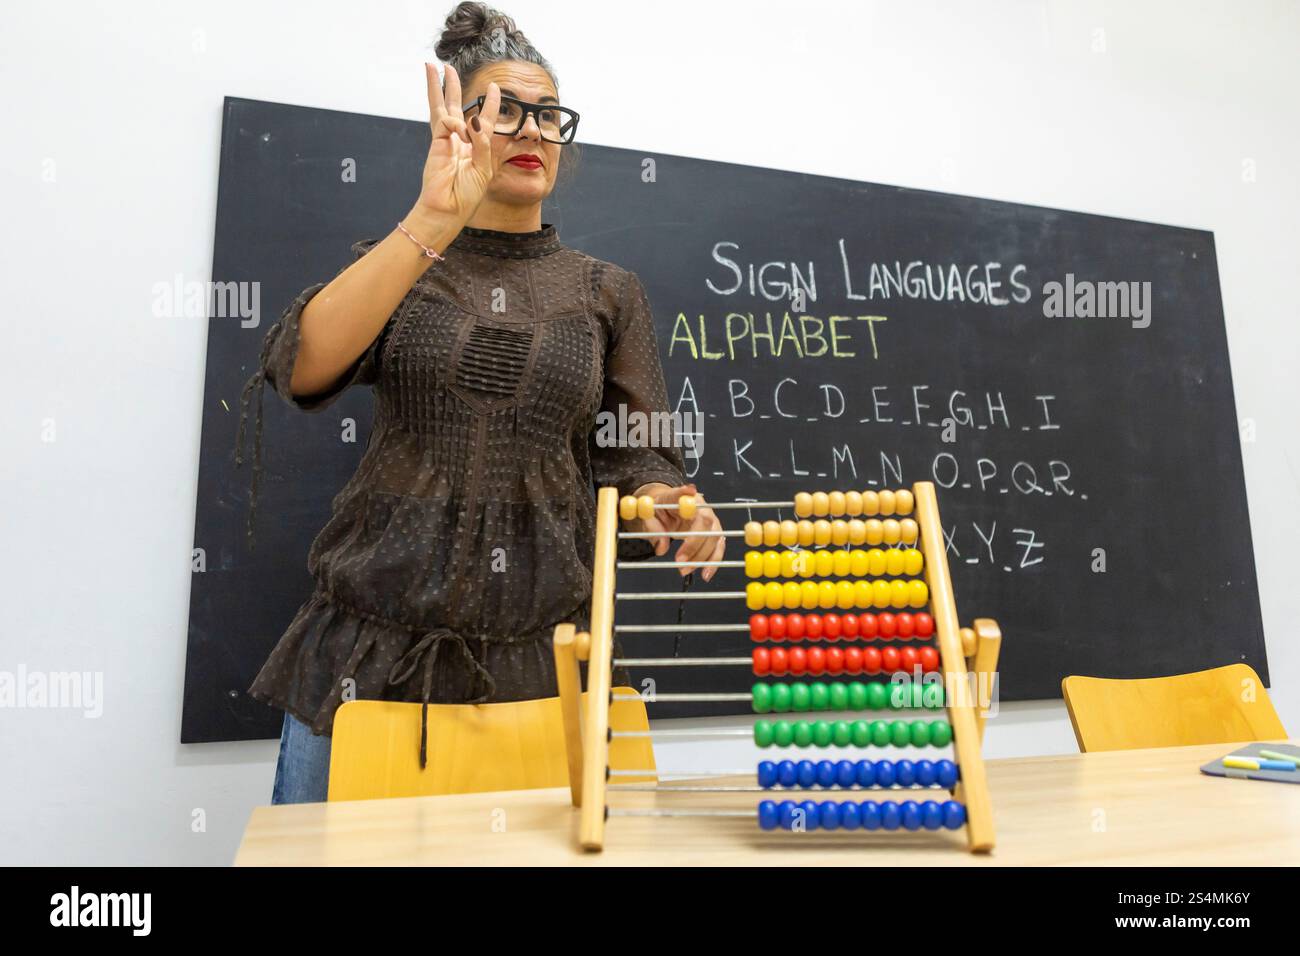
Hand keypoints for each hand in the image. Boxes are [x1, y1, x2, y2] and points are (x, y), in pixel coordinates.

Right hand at [410, 62, 501, 224]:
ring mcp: (446, 141)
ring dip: (438, 87)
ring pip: (441, 107)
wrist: (448, 210)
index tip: (496, 88)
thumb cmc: (467, 196)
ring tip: (433, 67)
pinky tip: (459, 128)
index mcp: (476, 147)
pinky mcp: (437, 143)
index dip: (489, 103)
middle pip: (456, 107)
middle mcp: (460, 141)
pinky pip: (445, 122)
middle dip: (453, 87)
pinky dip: (454, 121)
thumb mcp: (484, 169)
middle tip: (449, 68)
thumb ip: (483, 144)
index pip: (483, 120)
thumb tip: (473, 120)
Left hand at [627, 482, 725, 580]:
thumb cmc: (659, 511)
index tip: (690, 491)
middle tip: (679, 561)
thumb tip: (662, 549)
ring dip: (701, 557)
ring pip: (714, 538)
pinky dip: (713, 562)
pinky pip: (718, 547)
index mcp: (682, 497)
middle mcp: (701, 506)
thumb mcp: (649, 517)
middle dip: (693, 544)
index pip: (684, 493)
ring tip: (684, 570)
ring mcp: (711, 519)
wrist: (668, 510)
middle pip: (705, 522)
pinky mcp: (714, 532)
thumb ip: (653, 530)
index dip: (688, 492)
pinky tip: (705, 574)